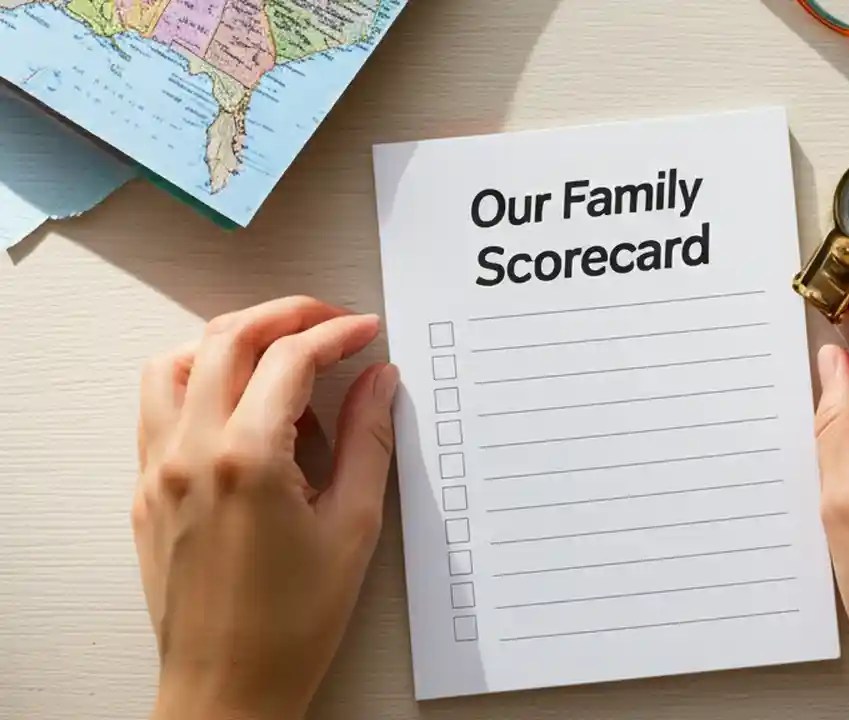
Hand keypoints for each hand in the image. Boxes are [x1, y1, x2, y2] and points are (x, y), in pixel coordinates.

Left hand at [132, 297, 398, 719]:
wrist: (228, 684)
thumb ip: (369, 440)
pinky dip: (200, 382)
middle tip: (330, 322)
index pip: (290, 358)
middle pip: (228, 339)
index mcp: (247, 459)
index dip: (336, 333)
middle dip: (285, 315)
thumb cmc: (293, 621)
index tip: (366, 332)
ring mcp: (158, 470)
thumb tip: (379, 381)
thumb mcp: (353, 524)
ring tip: (280, 357)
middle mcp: (191, 452)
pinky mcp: (145, 491)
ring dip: (231, 341)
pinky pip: (160, 407)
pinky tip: (243, 409)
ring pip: (177, 362)